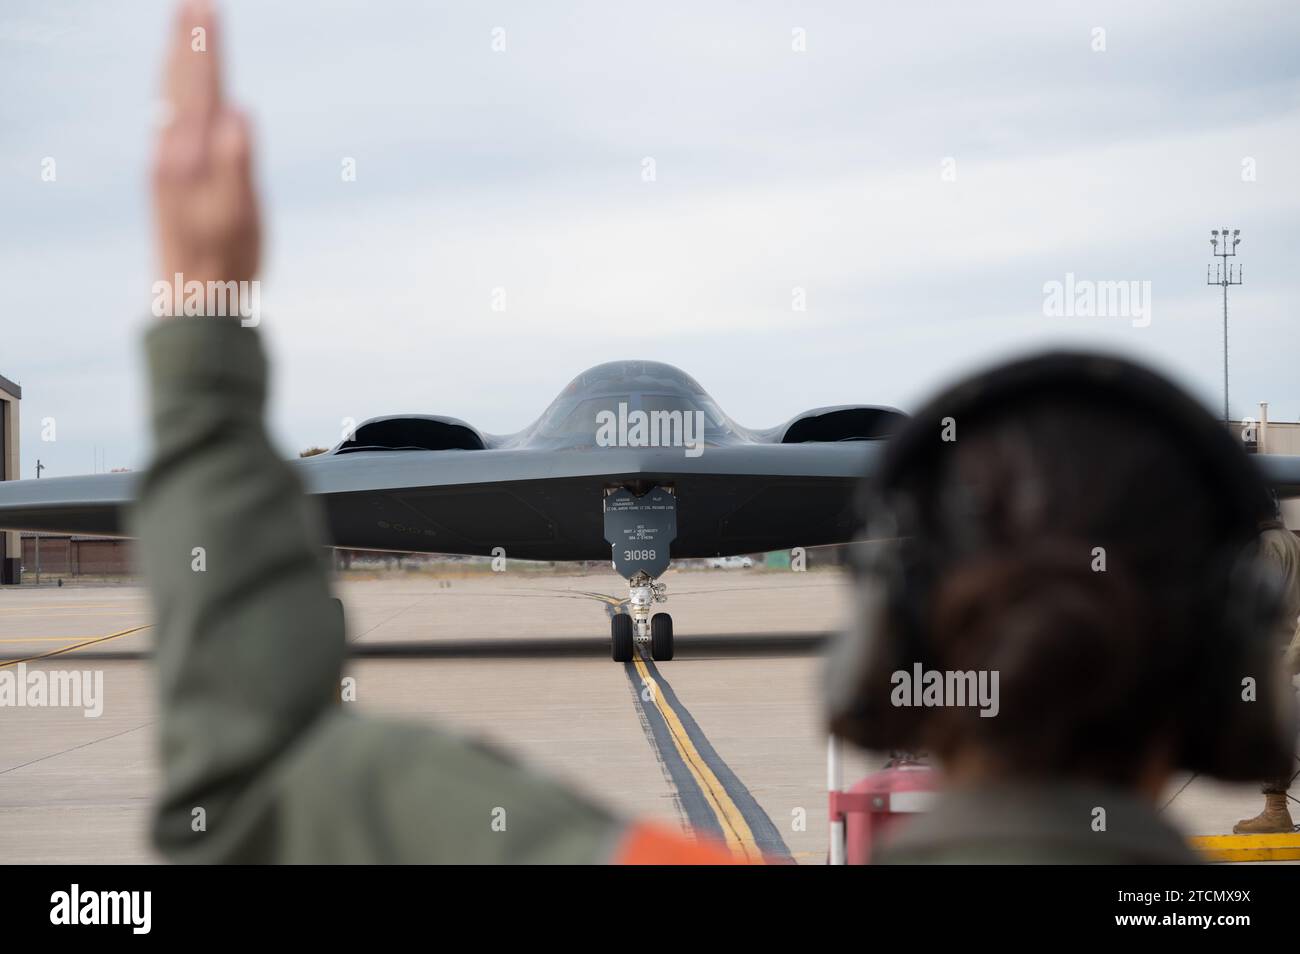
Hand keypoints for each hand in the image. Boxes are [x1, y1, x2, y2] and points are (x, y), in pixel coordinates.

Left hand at [153, 0, 259, 300]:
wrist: (195, 298)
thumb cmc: (227, 258)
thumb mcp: (241, 213)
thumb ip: (238, 162)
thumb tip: (237, 112)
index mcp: (191, 155)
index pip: (201, 88)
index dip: (206, 48)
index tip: (208, 8)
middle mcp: (172, 153)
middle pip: (180, 86)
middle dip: (187, 44)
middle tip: (192, 4)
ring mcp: (167, 166)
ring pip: (170, 102)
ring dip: (177, 64)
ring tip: (182, 34)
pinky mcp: (169, 180)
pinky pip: (169, 123)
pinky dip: (173, 95)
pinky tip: (175, 95)